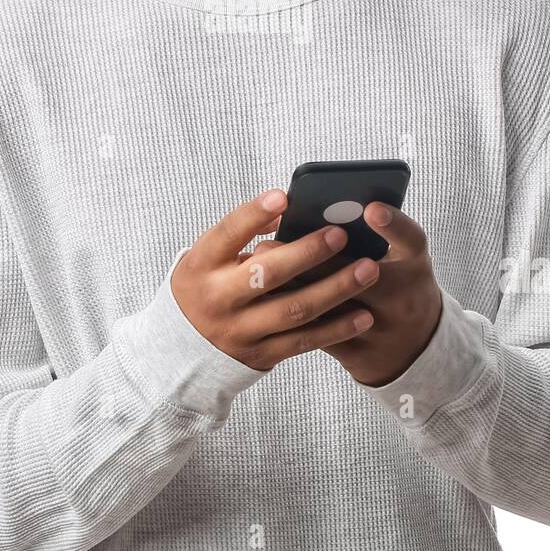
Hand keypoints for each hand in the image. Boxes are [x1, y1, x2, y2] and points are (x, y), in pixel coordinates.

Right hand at [169, 189, 377, 370]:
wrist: (180, 351)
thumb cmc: (206, 287)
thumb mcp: (208, 259)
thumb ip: (242, 236)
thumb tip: (289, 209)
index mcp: (202, 265)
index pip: (228, 234)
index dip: (254, 214)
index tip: (284, 196)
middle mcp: (219, 298)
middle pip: (267, 274)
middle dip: (307, 253)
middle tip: (341, 234)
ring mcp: (240, 330)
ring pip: (294, 309)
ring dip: (335, 289)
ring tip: (368, 270)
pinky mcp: (261, 355)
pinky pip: (304, 341)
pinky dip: (337, 329)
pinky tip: (364, 315)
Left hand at [271, 202, 442, 387]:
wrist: (416, 351)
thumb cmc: (402, 287)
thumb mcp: (402, 259)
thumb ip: (374, 235)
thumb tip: (318, 209)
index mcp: (415, 267)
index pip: (411, 240)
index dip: (393, 225)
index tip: (370, 208)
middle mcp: (403, 299)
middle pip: (356, 273)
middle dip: (312, 254)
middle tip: (273, 235)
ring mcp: (381, 330)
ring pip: (328, 305)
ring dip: (290, 282)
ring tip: (259, 260)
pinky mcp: (357, 355)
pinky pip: (317, 334)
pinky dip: (288, 313)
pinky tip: (263, 294)